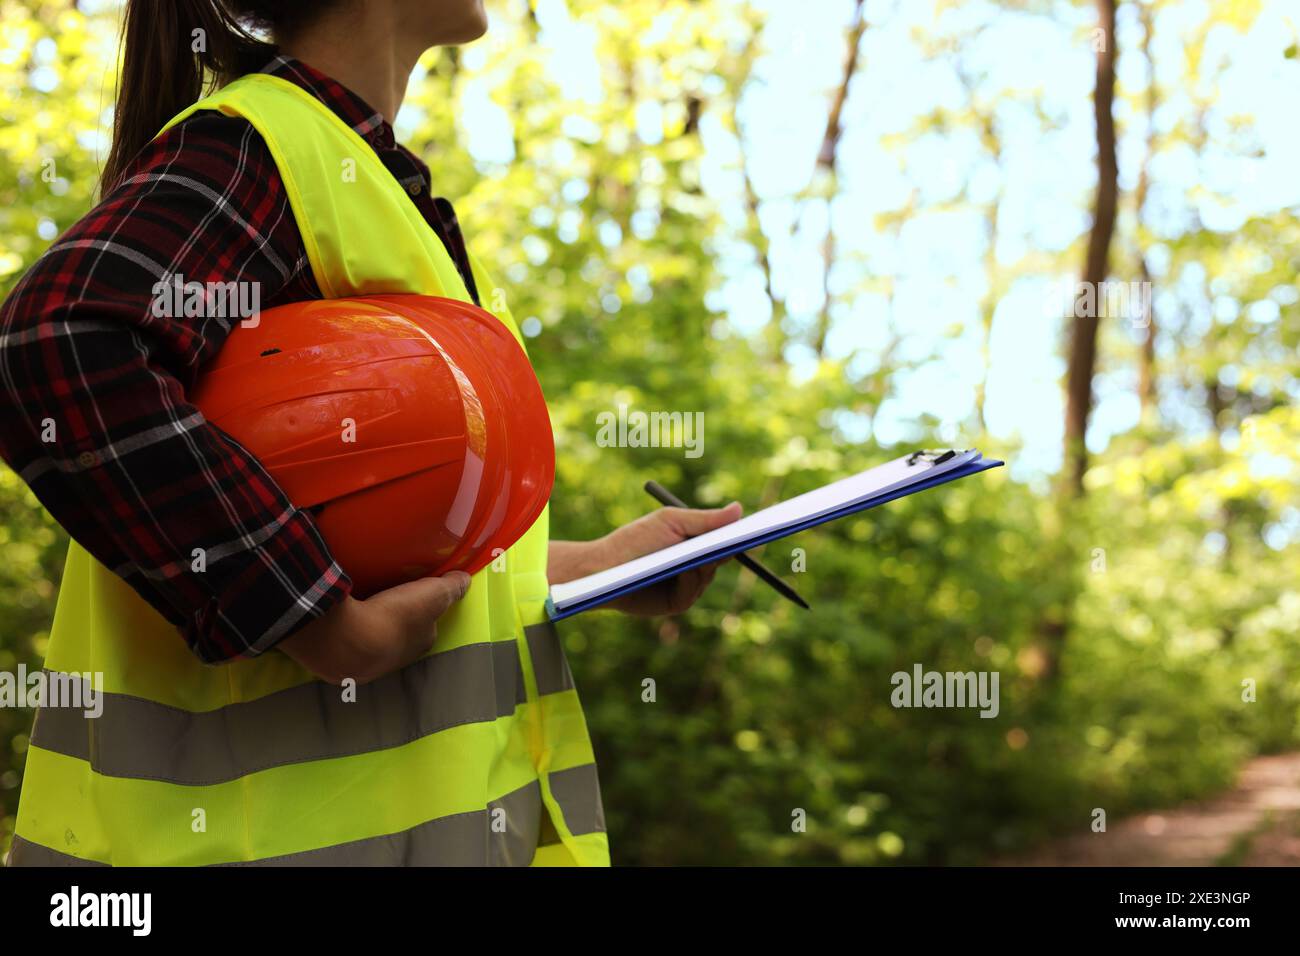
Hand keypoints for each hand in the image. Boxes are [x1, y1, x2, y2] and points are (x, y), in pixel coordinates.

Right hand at [278, 571, 471, 684]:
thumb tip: (465, 580)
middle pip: (398, 638)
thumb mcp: (431, 595)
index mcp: (419, 644)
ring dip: (366, 630)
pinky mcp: (336, 664)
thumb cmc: (395, 616)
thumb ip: (451, 587)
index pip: (427, 627)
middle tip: (384, 602)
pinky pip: (343, 644)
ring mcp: (364, 666)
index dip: (424, 612)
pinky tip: (337, 620)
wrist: (345, 640)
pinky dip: (343, 633)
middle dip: (394, 624)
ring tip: (359, 610)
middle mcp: (395, 661)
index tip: (416, 596)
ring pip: (369, 643)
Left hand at [593, 502, 742, 615]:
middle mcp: (693, 564)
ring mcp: (686, 585)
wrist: (604, 568)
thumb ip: (705, 519)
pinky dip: (691, 580)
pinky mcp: (676, 602)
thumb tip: (739, 510)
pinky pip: (693, 591)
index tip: (759, 527)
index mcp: (693, 542)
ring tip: (701, 553)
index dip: (740, 534)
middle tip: (740, 540)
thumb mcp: (671, 522)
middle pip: (722, 558)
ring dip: (705, 564)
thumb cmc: (634, 540)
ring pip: (709, 575)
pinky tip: (684, 570)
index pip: (723, 539)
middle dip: (729, 549)